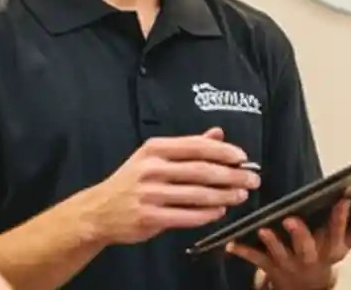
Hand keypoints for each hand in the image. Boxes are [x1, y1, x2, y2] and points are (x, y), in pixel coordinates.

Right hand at [83, 127, 259, 244]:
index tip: (243, 157)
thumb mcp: (154, 156)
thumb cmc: (132, 181)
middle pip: (202, 171)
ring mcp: (150, 194)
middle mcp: (152, 169)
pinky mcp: (149, 217)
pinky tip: (219, 211)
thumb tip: (218, 133)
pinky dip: (207, 215)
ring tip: (241, 196)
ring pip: (197, 195)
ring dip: (224, 196)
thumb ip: (188, 146)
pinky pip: (186, 216)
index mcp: (155, 149)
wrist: (98, 210)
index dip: (224, 152)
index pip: (196, 147)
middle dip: (232, 175)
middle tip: (252, 179)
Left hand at [226, 198, 350, 289]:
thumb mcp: (348, 243)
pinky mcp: (271, 268)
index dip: (342, 217)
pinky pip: (255, 259)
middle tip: (291, 219)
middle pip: (308, 247)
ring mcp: (290, 265)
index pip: (341, 233)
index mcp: (333, 249)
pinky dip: (243, 250)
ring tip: (263, 228)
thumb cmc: (326, 256)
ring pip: (280, 254)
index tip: (343, 200)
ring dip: (271, 241)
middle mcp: (312, 259)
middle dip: (300, 234)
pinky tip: (231, 242)